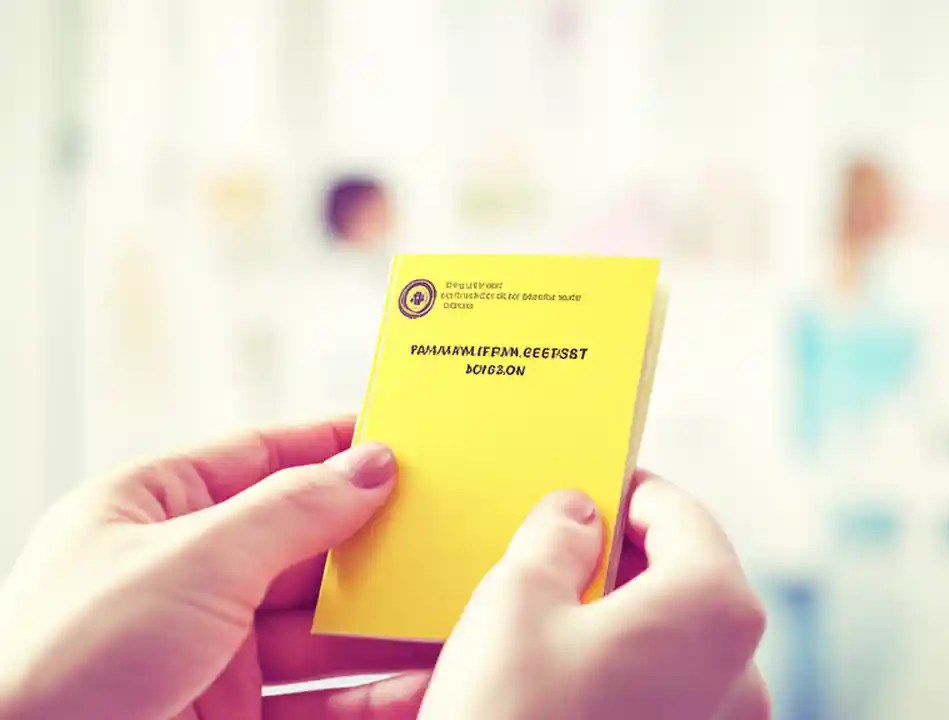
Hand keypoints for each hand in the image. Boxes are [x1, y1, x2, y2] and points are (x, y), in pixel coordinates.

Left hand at [0, 418, 437, 719]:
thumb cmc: (60, 662)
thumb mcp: (193, 559)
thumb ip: (293, 511)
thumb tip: (373, 465)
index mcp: (150, 512)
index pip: (260, 458)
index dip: (334, 447)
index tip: (411, 440)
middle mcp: (180, 578)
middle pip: (301, 546)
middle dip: (374, 543)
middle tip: (451, 529)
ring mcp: (204, 654)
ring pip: (318, 631)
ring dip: (382, 625)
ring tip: (451, 611)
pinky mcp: (226, 719)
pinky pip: (317, 701)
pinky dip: (371, 695)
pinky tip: (420, 682)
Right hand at [419, 474, 769, 719]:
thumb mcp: (517, 598)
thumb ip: (558, 535)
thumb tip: (577, 513)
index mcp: (716, 606)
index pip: (682, 514)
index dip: (629, 489)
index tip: (590, 484)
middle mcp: (740, 669)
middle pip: (687, 576)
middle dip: (623, 554)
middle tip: (559, 543)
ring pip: (676, 637)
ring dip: (622, 611)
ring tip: (550, 606)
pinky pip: (666, 688)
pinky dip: (625, 663)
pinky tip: (564, 668)